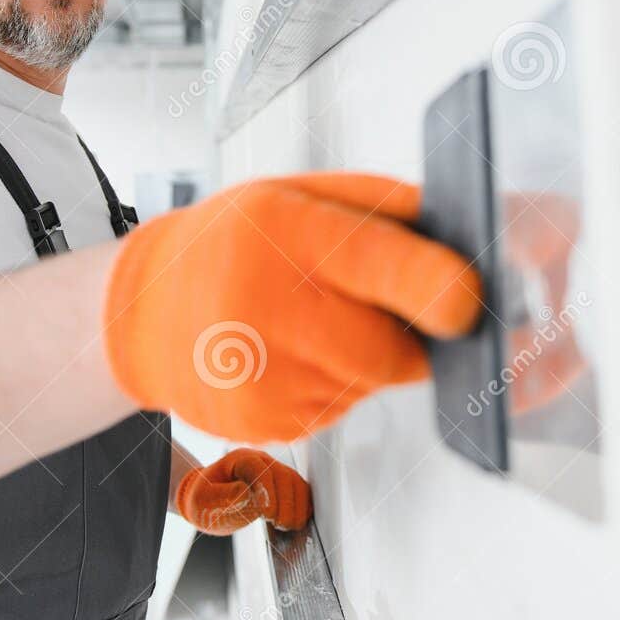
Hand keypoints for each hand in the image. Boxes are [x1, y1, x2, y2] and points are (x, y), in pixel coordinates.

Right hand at [102, 172, 481, 442]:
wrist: (145, 310)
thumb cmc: (234, 243)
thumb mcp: (303, 194)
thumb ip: (389, 210)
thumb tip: (475, 239)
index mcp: (288, 234)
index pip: (382, 268)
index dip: (438, 289)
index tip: (470, 302)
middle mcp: (269, 310)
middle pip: (394, 351)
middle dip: (408, 332)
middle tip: (369, 303)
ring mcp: (264, 378)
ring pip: (372, 382)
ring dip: (368, 356)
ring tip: (312, 321)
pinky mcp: (265, 425)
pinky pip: (342, 407)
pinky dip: (336, 382)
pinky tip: (293, 353)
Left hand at [177, 448, 310, 533]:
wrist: (210, 501)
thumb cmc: (204, 499)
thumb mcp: (205, 499)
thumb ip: (225, 495)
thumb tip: (247, 492)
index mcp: (239, 460)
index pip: (258, 468)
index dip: (266, 489)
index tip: (266, 513)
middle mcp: (261, 461)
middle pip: (282, 475)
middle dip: (285, 501)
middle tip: (279, 524)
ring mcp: (274, 471)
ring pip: (295, 482)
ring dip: (296, 506)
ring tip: (288, 526)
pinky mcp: (283, 485)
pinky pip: (300, 491)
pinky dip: (302, 506)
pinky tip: (297, 521)